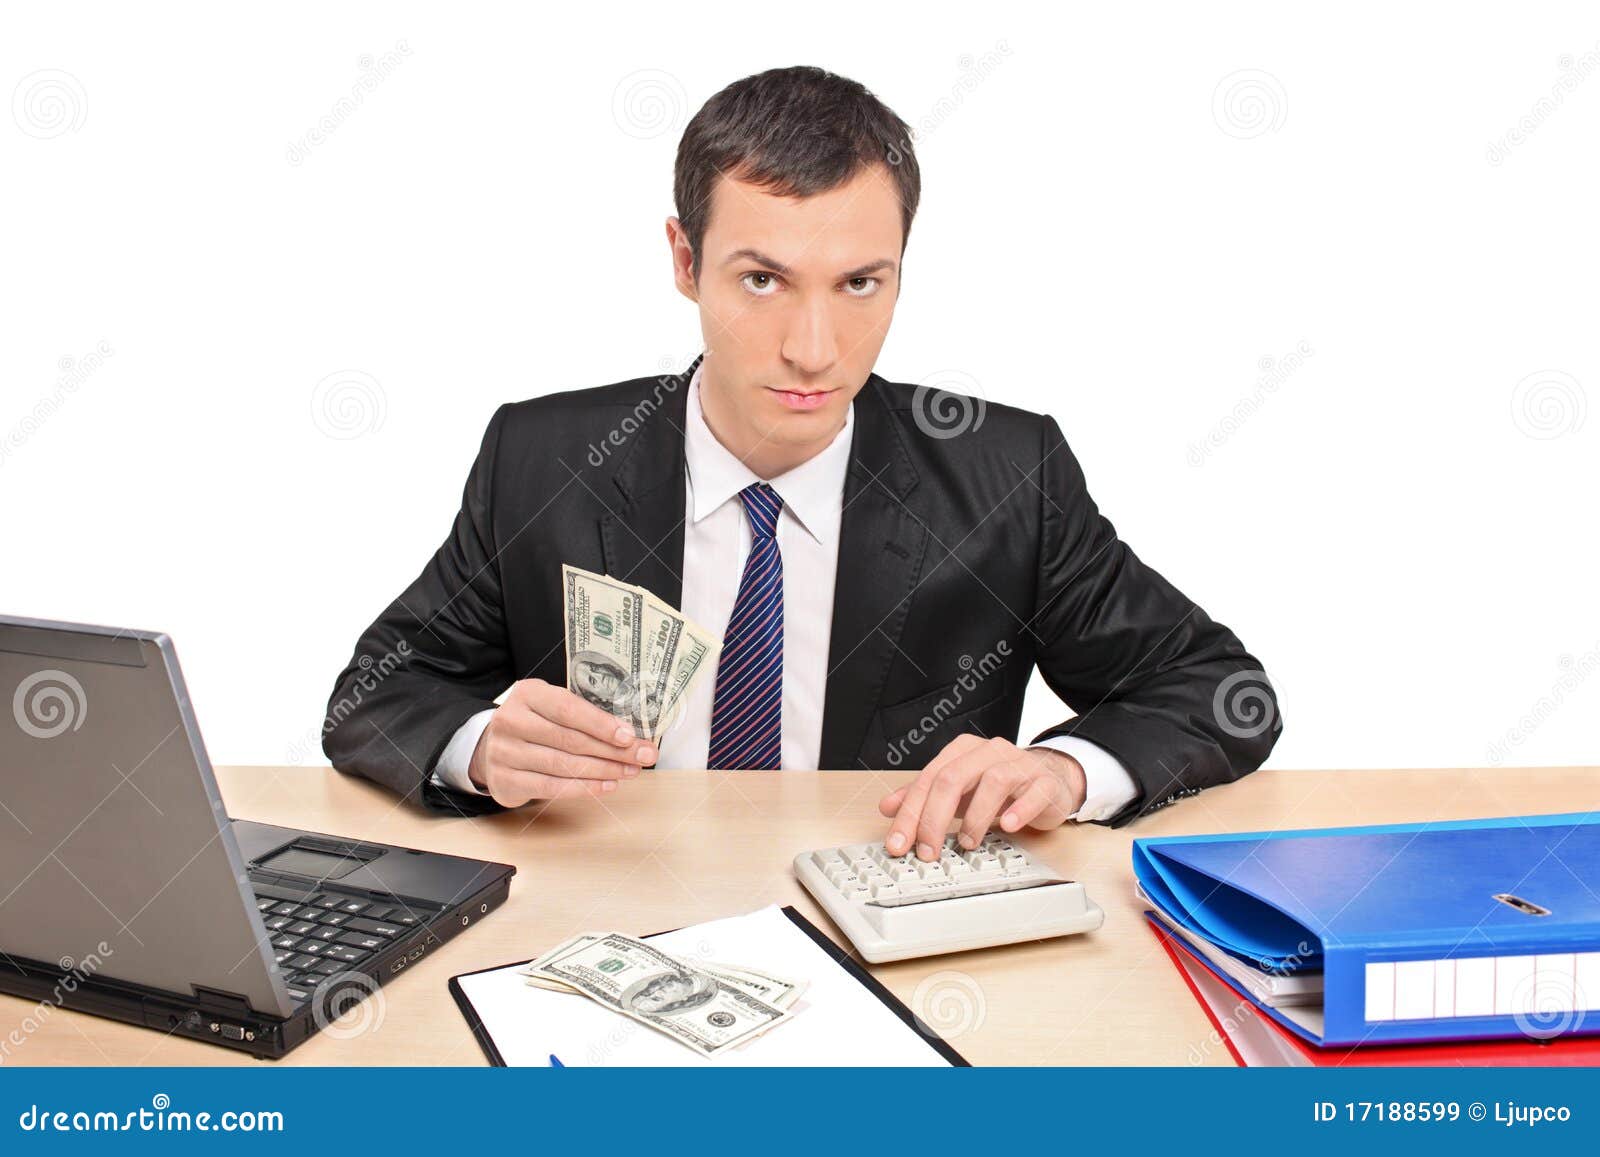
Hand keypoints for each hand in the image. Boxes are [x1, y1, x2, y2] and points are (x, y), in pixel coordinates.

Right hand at [467, 678, 656, 806]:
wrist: (491, 748)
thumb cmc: (535, 725)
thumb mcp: (552, 707)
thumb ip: (584, 715)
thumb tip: (631, 733)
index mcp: (528, 694)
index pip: (568, 709)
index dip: (601, 724)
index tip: (630, 736)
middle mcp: (511, 721)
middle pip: (570, 739)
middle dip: (613, 750)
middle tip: (642, 757)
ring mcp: (504, 752)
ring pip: (563, 765)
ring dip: (603, 770)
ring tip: (629, 771)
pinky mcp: (504, 780)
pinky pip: (551, 788)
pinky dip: (584, 788)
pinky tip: (607, 785)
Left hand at [877, 735, 1086, 860]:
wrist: (1049, 779)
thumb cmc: (999, 786)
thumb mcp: (957, 790)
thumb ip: (922, 797)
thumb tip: (887, 808)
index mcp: (962, 751)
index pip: (928, 779)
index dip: (910, 813)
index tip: (899, 844)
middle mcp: (989, 752)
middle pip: (953, 778)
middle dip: (935, 818)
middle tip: (928, 851)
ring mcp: (1020, 765)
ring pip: (993, 782)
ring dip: (976, 818)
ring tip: (966, 843)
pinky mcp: (1045, 782)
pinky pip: (1033, 793)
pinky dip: (1019, 810)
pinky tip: (1008, 826)